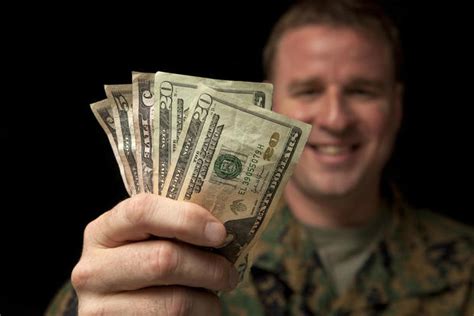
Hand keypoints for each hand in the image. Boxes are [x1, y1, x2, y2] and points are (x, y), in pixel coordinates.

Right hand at [71, 193, 238, 314]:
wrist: (127, 310)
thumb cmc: (147, 265)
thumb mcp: (149, 241)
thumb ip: (174, 228)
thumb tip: (221, 228)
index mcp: (103, 231)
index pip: (142, 211)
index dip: (186, 219)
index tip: (219, 232)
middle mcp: (92, 269)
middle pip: (163, 260)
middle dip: (208, 267)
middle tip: (229, 273)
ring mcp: (99, 308)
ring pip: (173, 303)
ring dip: (208, 300)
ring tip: (215, 295)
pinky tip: (198, 310)